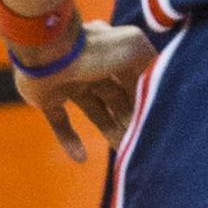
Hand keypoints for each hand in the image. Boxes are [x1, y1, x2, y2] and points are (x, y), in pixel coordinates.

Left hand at [12, 22, 155, 161]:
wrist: (48, 53)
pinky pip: (60, 122)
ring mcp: (69, 82)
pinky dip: (69, 140)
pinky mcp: (47, 98)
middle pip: (116, 98)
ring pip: (95, 112)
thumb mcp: (135, 49)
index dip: (144, 99)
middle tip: (142, 140)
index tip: (156, 118)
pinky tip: (81, 158)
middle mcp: (92, 68)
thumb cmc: (95, 50)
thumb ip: (151, 63)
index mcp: (113, 53)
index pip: (134, 79)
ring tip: (123, 151)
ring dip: (109, 131)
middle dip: (130, 119)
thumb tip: (160, 82)